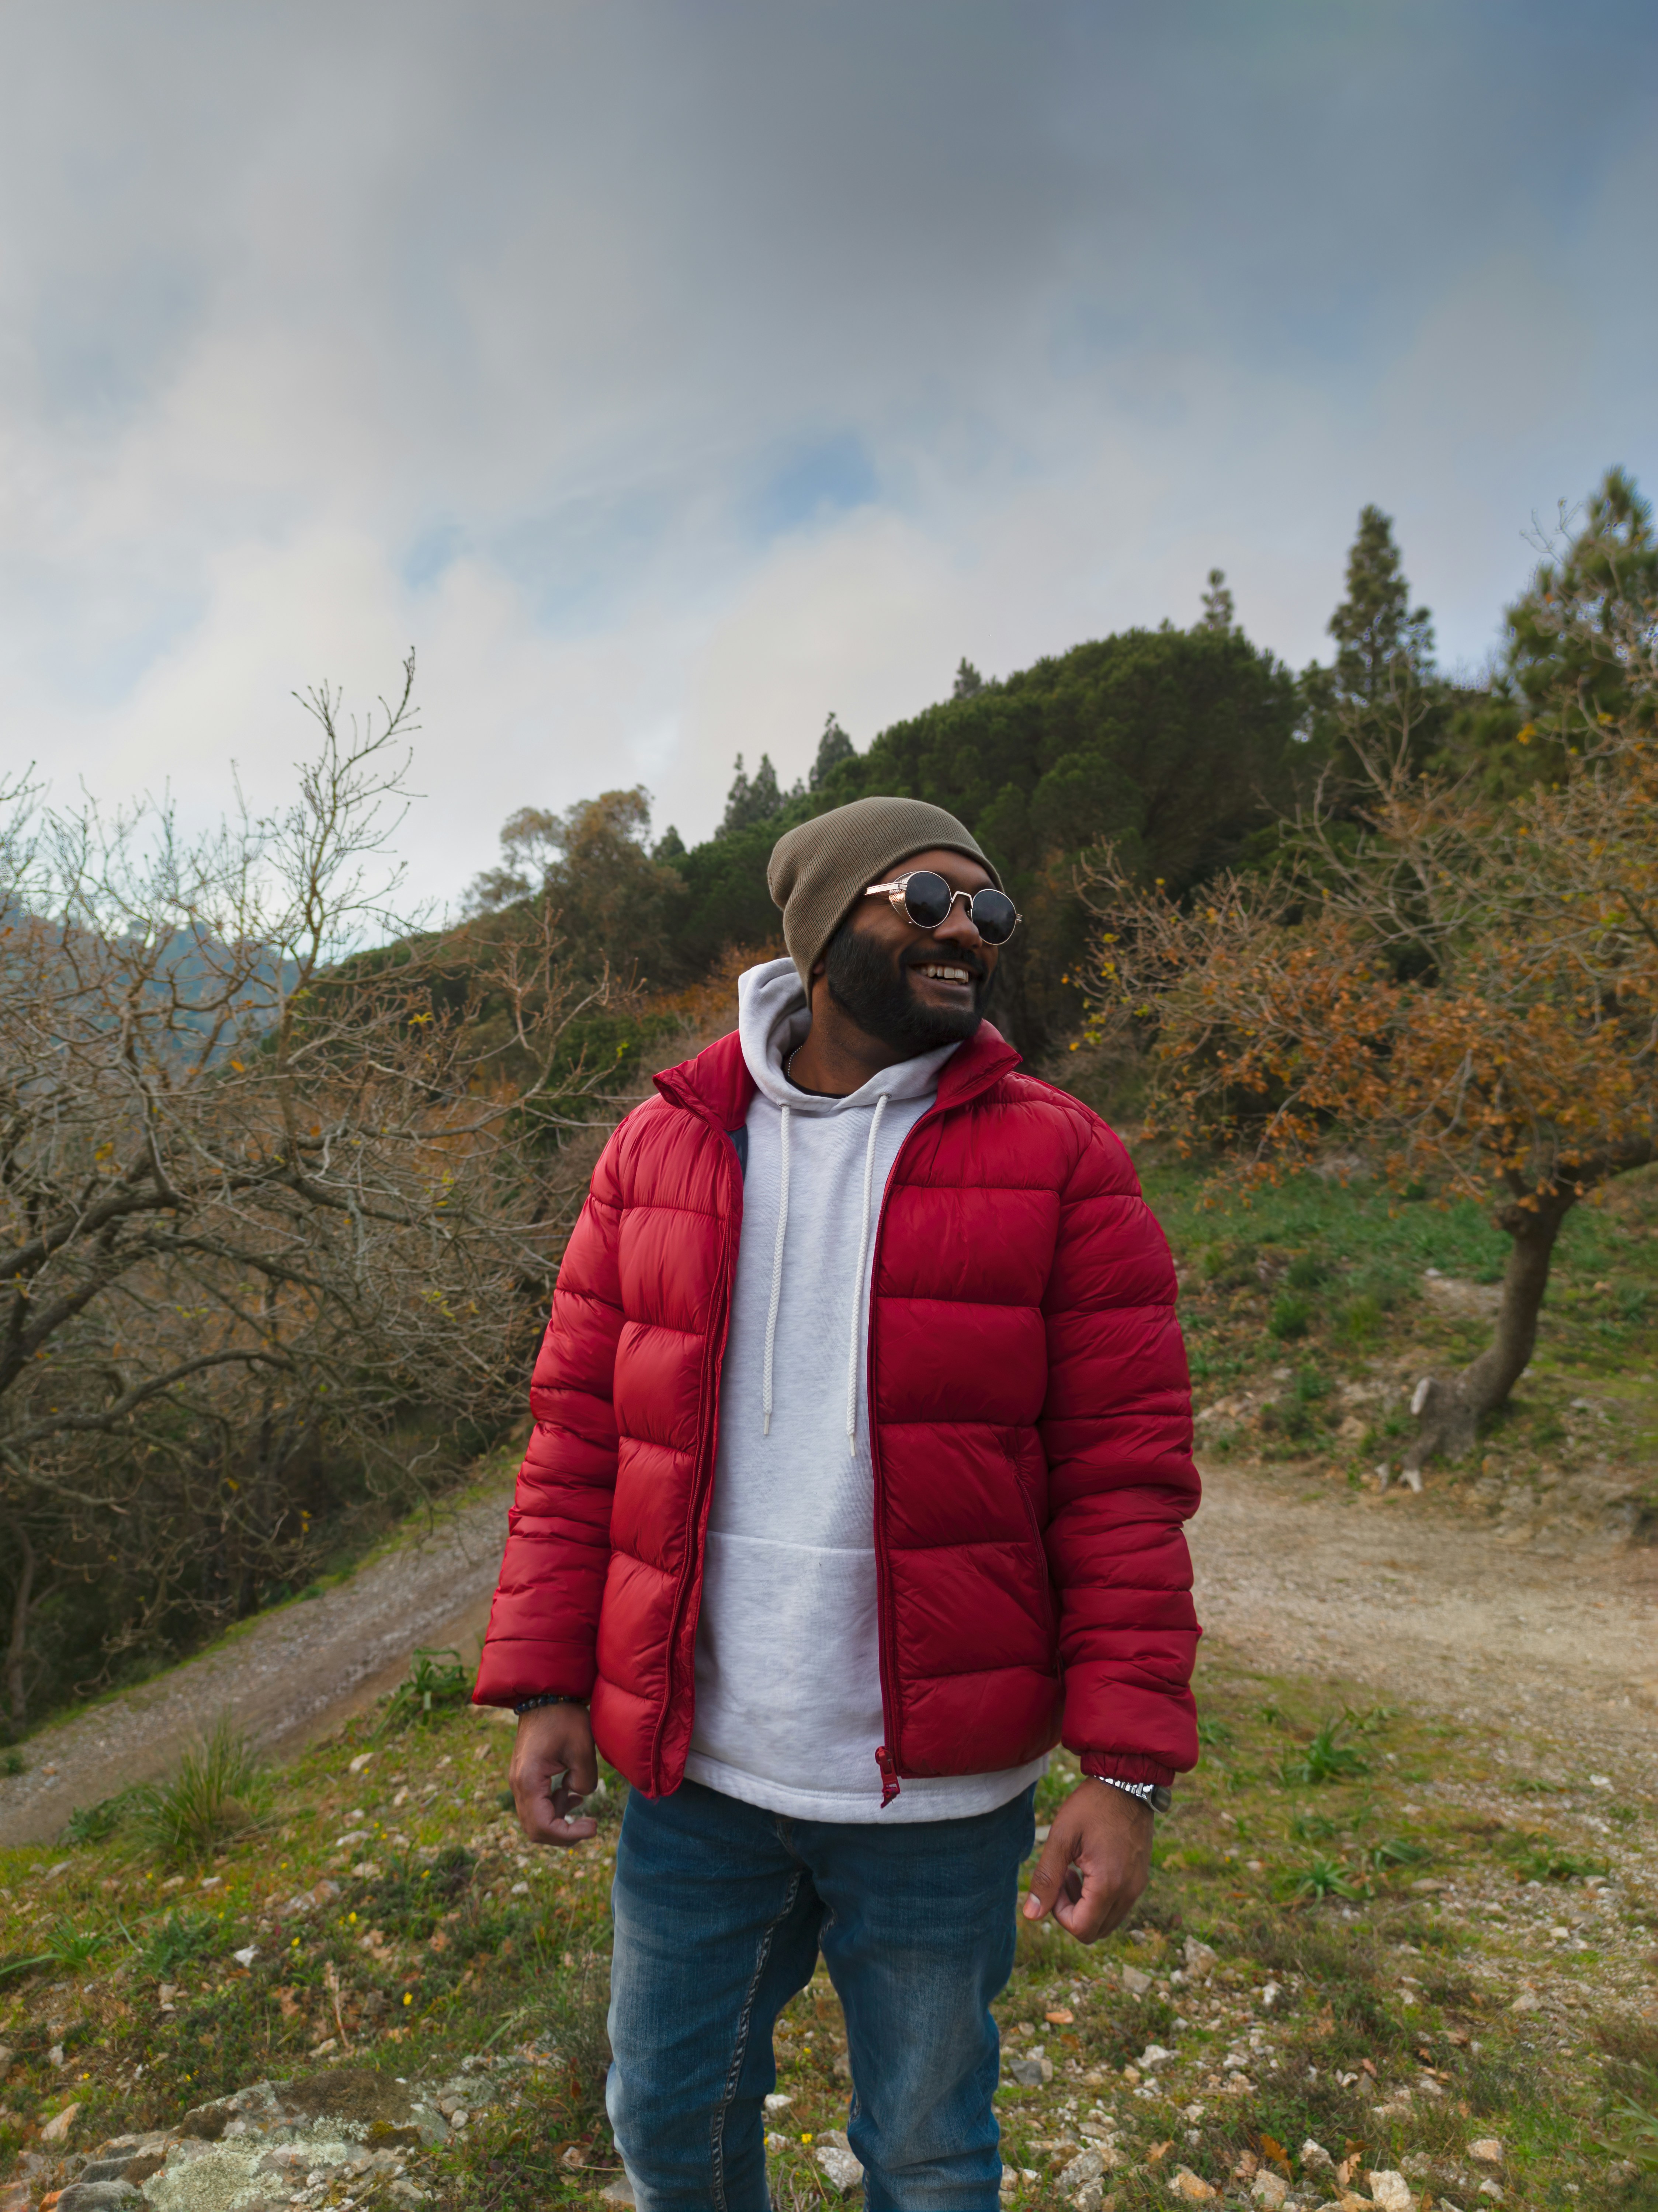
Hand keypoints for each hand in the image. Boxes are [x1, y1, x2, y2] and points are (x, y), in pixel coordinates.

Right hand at [508, 1704, 599, 1846]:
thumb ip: (585, 1780)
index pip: (543, 1827)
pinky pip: (536, 1804)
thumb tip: (579, 1796)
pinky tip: (572, 1795)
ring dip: (558, 1820)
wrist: (545, 1694)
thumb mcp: (582, 1748)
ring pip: (534, 1819)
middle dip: (563, 1834)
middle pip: (535, 1829)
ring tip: (582, 1807)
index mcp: (528, 1780)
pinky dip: (554, 1807)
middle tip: (589, 1826)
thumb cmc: (564, 1717)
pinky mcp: (525, 1775)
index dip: (569, 1835)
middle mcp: (518, 1784)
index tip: (593, 1826)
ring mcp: (518, 1780)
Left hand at [1022, 1781, 1152, 1942]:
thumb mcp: (1062, 1837)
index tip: (1056, 1880)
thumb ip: (1046, 1878)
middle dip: (1072, 1911)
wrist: (1127, 1782)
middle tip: (1063, 1875)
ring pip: (1107, 1921)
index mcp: (1109, 1885)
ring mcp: (1137, 1886)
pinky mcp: (1139, 1878)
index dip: (1059, 1913)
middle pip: (1095, 1931)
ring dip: (1085, 1905)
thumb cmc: (1091, 1806)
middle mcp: (1128, 1892)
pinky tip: (1089, 1867)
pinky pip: (1118, 1905)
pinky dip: (1100, 1897)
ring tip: (1074, 1870)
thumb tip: (1031, 1915)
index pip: (1082, 1930)